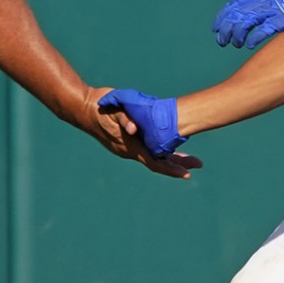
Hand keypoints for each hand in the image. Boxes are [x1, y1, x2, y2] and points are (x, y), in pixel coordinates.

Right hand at [85, 86, 200, 179]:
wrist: (84, 109)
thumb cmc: (101, 108)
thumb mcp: (112, 110)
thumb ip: (124, 119)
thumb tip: (133, 128)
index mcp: (129, 147)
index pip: (154, 162)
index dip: (170, 169)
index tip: (186, 173)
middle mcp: (131, 151)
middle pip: (159, 162)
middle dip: (178, 164)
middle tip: (198, 164)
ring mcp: (129, 147)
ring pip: (155, 157)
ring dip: (173, 159)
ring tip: (191, 160)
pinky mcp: (129, 141)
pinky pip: (149, 150)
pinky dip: (163, 150)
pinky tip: (173, 148)